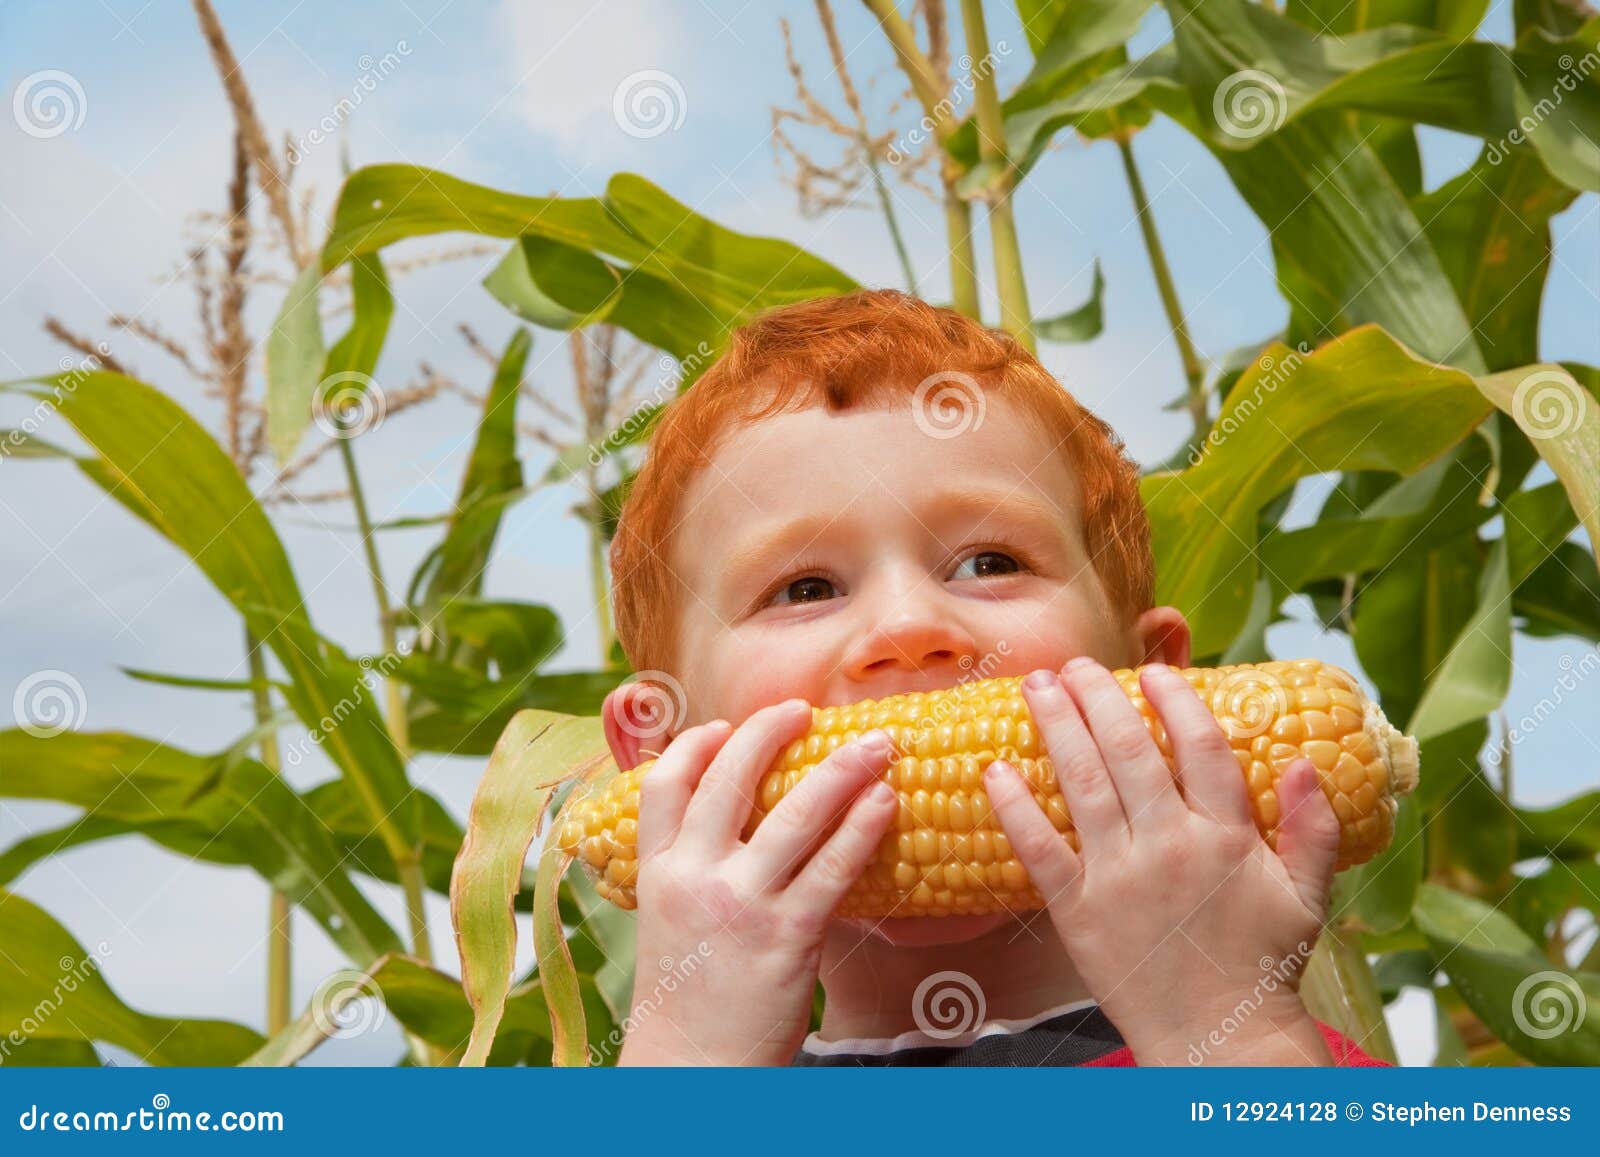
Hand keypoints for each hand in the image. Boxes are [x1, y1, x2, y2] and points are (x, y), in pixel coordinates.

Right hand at [616, 700, 898, 1065]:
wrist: (694, 1072)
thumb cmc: (690, 999)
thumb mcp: (668, 923)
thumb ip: (693, 871)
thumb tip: (736, 827)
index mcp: (656, 873)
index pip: (664, 783)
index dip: (694, 744)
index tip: (724, 725)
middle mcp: (693, 878)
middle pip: (729, 778)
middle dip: (768, 730)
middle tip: (802, 708)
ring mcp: (740, 904)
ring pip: (794, 813)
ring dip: (840, 767)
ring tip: (876, 743)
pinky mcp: (786, 935)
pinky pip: (833, 866)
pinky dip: (862, 827)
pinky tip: (887, 801)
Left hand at [983, 659, 1342, 1065]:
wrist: (1220, 1038)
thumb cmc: (1263, 965)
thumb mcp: (1306, 897)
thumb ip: (1312, 829)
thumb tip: (1306, 761)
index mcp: (1228, 838)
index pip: (1200, 748)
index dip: (1175, 701)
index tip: (1152, 670)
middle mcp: (1171, 847)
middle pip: (1129, 752)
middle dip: (1097, 698)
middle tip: (1073, 663)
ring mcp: (1121, 877)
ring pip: (1082, 784)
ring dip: (1056, 728)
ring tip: (1036, 686)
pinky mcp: (1079, 910)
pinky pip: (1040, 849)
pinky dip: (1014, 807)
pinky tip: (995, 769)